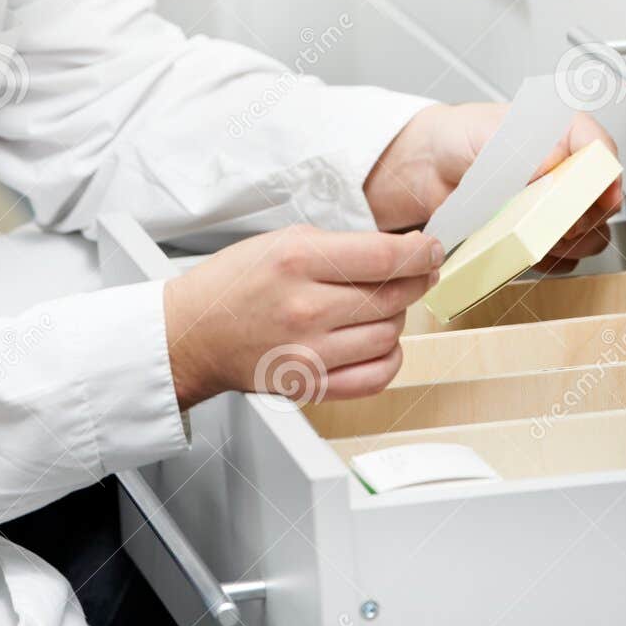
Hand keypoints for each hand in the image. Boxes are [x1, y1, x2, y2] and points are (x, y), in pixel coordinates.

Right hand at [162, 224, 441, 411]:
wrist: (193, 333)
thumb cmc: (234, 283)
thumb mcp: (282, 240)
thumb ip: (340, 244)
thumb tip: (399, 250)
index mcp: (298, 261)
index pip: (386, 257)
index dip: (422, 252)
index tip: (432, 249)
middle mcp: (306, 308)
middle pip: (394, 296)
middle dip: (416, 280)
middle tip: (416, 272)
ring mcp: (309, 352)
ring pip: (390, 335)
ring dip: (396, 317)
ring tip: (380, 305)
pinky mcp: (311, 385)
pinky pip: (377, 376)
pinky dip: (390, 357)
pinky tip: (378, 341)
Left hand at [364, 102, 621, 270]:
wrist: (427, 166)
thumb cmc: (456, 138)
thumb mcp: (487, 134)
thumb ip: (522, 151)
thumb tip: (552, 166)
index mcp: (561, 130)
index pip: (601, 150)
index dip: (606, 176)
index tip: (598, 199)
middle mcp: (566, 167)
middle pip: (602, 200)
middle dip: (583, 218)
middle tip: (554, 222)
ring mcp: (555, 201)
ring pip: (589, 232)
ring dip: (569, 243)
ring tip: (537, 237)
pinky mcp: (540, 229)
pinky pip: (562, 255)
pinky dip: (550, 259)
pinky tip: (527, 251)